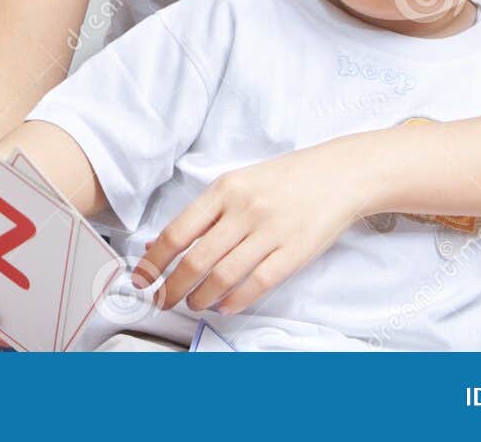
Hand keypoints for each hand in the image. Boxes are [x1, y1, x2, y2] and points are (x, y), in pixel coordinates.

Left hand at [137, 143, 366, 314]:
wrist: (338, 174)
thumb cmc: (283, 179)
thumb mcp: (237, 183)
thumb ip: (202, 214)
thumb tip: (160, 243)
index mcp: (225, 189)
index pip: (178, 232)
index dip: (154, 261)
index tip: (141, 278)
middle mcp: (245, 210)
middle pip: (197, 260)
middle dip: (173, 287)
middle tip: (163, 300)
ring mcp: (271, 232)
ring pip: (224, 276)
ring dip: (201, 298)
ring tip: (194, 303)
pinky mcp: (295, 252)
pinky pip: (257, 284)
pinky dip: (235, 300)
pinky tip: (224, 305)